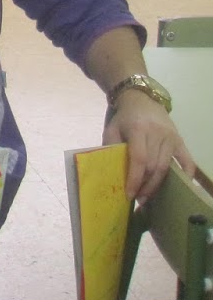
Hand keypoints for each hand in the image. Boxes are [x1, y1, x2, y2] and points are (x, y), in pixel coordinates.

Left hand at [104, 88, 195, 202]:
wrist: (142, 99)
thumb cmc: (124, 118)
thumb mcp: (112, 128)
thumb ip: (111, 147)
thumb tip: (112, 173)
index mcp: (138, 129)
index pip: (139, 159)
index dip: (135, 179)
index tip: (129, 195)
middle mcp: (158, 134)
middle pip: (154, 166)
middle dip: (145, 186)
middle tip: (137, 199)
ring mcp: (172, 138)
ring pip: (166, 167)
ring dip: (157, 185)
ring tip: (147, 197)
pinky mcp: (181, 141)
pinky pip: (187, 161)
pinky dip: (185, 176)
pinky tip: (176, 188)